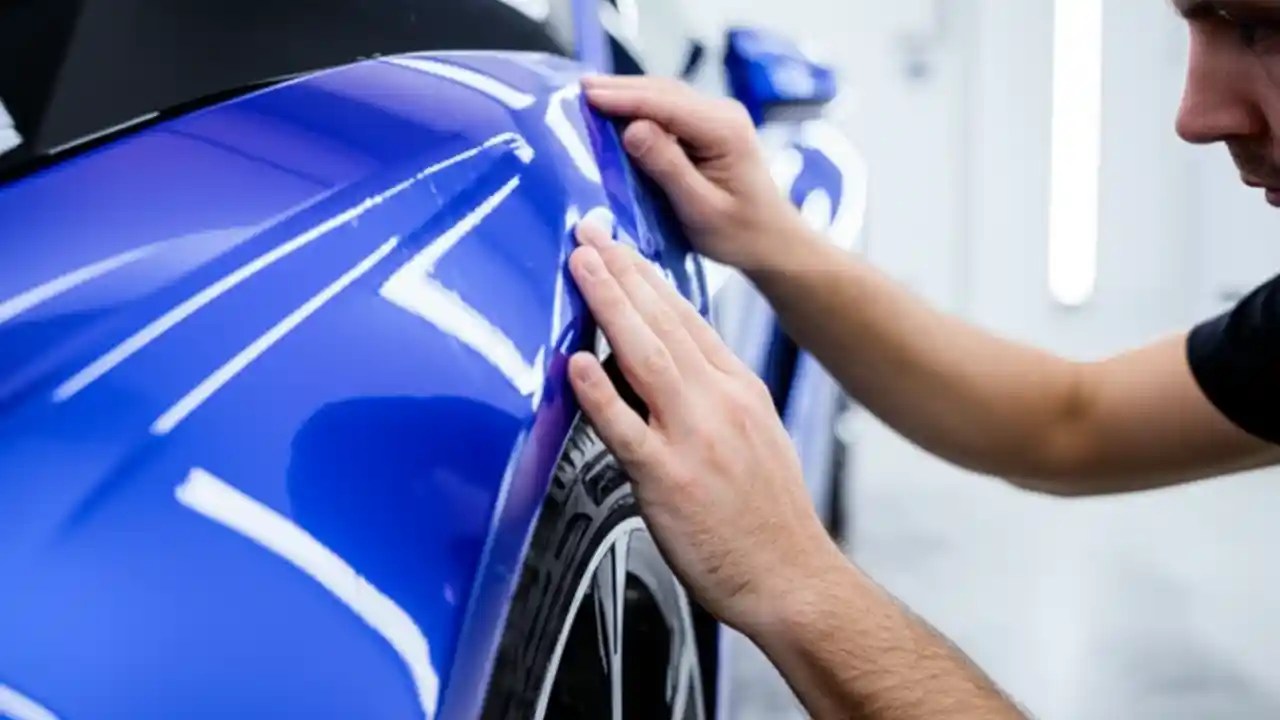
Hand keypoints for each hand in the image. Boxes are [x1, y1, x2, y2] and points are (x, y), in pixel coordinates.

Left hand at [566, 219, 842, 632]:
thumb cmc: (768, 517)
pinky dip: (599, 393)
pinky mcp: (669, 479)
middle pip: (665, 323)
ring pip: (646, 357)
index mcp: (739, 389)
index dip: (648, 277)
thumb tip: (667, 372)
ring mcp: (694, 438)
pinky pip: (626, 429)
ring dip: (611, 305)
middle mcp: (719, 402)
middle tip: (590, 232)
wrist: (793, 579)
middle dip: (623, 271)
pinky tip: (576, 364)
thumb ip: (713, 399)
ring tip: (583, 266)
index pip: (688, 319)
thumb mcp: (754, 437)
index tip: (620, 246)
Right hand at [582, 75, 810, 271]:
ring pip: (664, 95)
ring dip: (628, 94)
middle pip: (663, 91)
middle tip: (578, 88)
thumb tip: (632, 130)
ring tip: (590, 94)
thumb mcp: (700, 209)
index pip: (665, 104)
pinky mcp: (709, 127)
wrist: (772, 240)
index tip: (587, 95)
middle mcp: (723, 114)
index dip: (623, 98)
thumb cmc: (739, 233)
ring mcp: (717, 117)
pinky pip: (669, 108)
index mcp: (724, 130)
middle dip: (619, 89)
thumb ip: (668, 168)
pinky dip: (641, 106)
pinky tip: (617, 111)